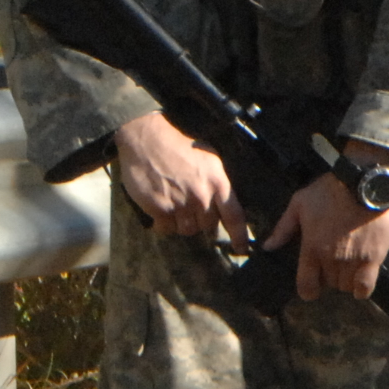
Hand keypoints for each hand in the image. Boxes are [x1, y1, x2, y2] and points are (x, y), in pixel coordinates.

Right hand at [113, 112, 246, 243]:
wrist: (147, 140)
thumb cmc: (178, 147)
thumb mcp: (209, 158)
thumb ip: (218, 182)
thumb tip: (223, 204)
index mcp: (218, 183)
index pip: (234, 216)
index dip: (239, 236)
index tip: (241, 249)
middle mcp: (202, 196)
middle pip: (208, 226)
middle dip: (201, 221)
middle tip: (189, 207)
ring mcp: (181, 204)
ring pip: (187, 230)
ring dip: (181, 223)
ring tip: (173, 205)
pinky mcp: (160, 209)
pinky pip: (166, 229)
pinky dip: (163, 223)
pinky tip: (159, 208)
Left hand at [263, 156, 388, 300]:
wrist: (364, 183)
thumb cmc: (329, 191)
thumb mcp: (299, 204)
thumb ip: (283, 228)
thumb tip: (267, 246)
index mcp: (312, 248)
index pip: (306, 285)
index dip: (307, 290)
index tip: (310, 288)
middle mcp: (332, 259)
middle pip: (328, 284)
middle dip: (327, 278)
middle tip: (330, 265)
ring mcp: (354, 260)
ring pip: (346, 286)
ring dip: (344, 281)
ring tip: (345, 269)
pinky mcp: (374, 258)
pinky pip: (366, 286)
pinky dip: (362, 288)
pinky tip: (360, 283)